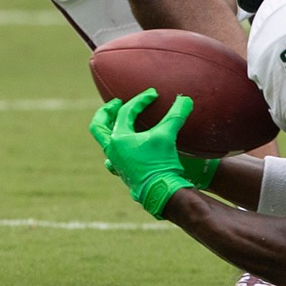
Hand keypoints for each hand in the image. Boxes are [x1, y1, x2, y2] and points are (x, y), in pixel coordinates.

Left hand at [88, 89, 198, 217]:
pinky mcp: (122, 172)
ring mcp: (115, 162)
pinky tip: (123, 150)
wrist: (160, 191)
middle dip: (106, 111)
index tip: (153, 95)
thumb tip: (186, 99)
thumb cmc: (160, 162)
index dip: (141, 100)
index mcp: (119, 138)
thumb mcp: (168, 135)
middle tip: (116, 102)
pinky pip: (112, 159)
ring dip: (110, 130)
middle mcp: (112, 150)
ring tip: (119, 124)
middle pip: (99, 125)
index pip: (126, 112)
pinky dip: (116, 150)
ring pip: (105, 142)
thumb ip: (176, 114)